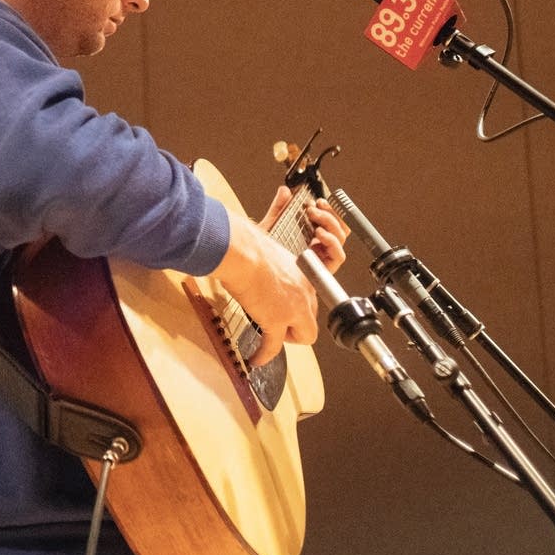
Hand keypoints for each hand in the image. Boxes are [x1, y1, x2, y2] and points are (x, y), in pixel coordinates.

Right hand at [213, 207, 317, 365]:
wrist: (241, 252)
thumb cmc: (249, 241)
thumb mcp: (271, 225)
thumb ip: (279, 212)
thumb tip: (284, 193)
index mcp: (304, 271)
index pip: (313, 294)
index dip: (303, 305)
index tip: (293, 310)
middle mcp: (304, 291)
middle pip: (310, 319)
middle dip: (293, 324)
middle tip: (276, 324)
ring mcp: (293, 309)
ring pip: (301, 335)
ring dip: (284, 337)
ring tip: (269, 339)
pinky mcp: (276, 322)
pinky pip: (274, 347)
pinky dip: (264, 355)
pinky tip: (256, 360)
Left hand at [258, 187, 350, 274]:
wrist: (258, 274)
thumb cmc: (264, 255)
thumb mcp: (271, 227)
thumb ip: (279, 209)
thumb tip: (285, 190)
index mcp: (311, 238)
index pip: (330, 221)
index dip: (329, 209)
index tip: (319, 200)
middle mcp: (320, 247)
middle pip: (340, 227)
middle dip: (331, 213)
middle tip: (314, 205)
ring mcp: (323, 258)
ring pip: (341, 237)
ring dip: (331, 223)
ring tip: (313, 215)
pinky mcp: (324, 269)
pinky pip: (339, 256)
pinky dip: (332, 242)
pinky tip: (319, 234)